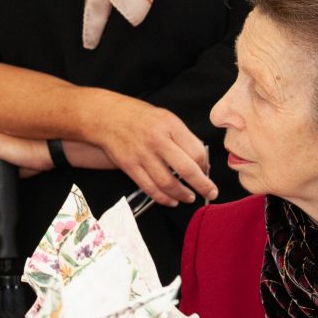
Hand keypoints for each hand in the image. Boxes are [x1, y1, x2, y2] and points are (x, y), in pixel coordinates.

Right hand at [90, 95, 217, 206]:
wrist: (106, 116)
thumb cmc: (140, 117)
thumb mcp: (165, 117)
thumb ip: (182, 137)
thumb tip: (200, 160)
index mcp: (170, 125)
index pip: (196, 151)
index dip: (205, 165)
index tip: (206, 171)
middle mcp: (157, 140)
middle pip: (186, 169)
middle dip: (202, 185)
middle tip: (211, 193)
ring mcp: (142, 155)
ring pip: (168, 183)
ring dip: (182, 195)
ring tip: (189, 198)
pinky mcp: (129, 167)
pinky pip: (150, 188)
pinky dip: (163, 198)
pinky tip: (171, 201)